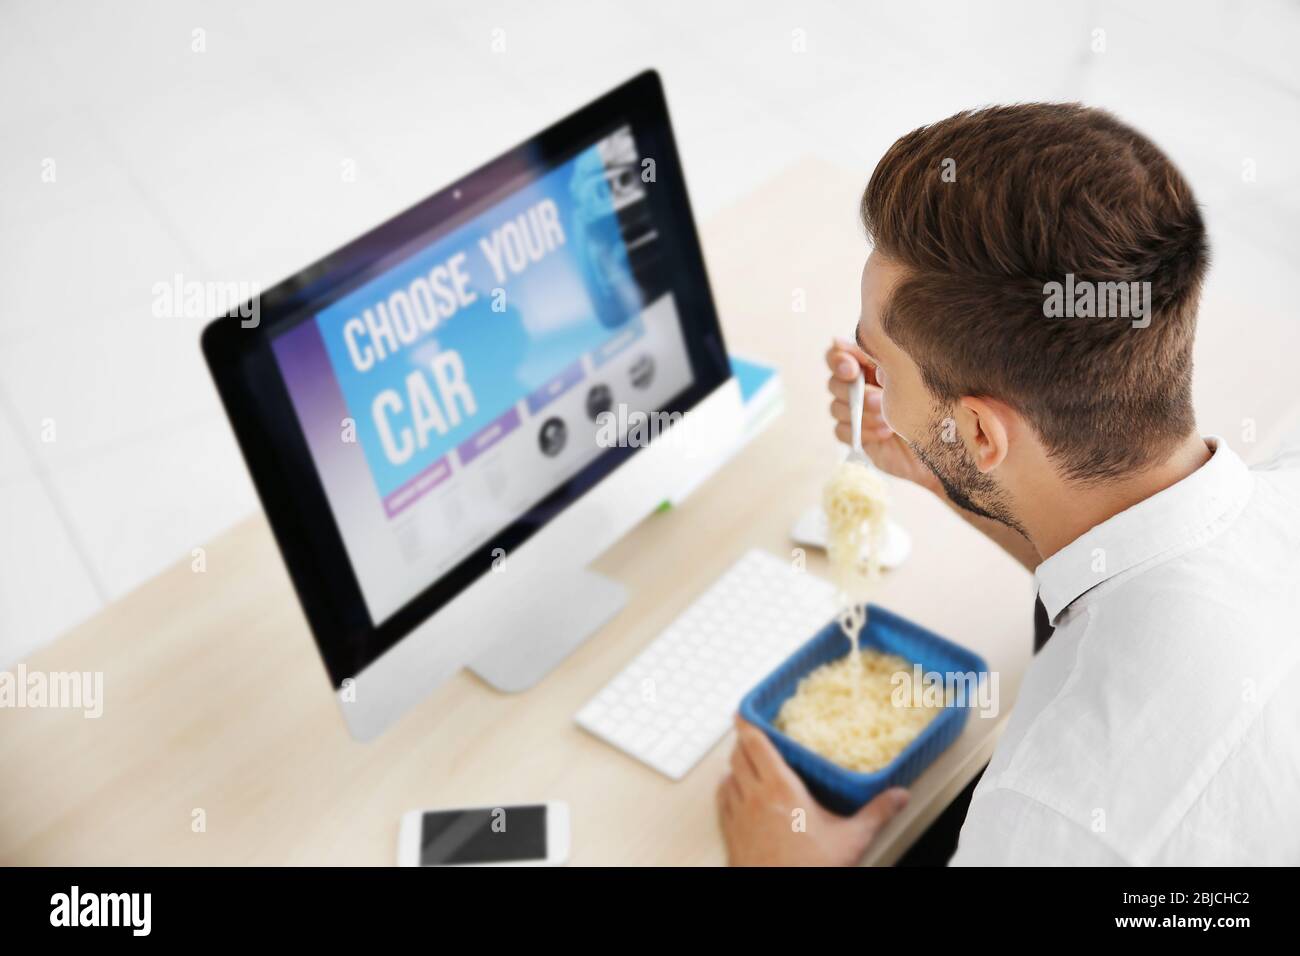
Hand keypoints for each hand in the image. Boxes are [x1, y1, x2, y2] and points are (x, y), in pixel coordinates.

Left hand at [717, 715, 909, 865]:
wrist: (779, 893)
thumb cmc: (810, 868)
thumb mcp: (851, 839)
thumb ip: (876, 813)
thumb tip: (899, 796)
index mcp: (781, 788)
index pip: (757, 744)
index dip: (747, 724)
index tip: (743, 712)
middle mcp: (754, 796)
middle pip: (738, 756)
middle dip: (742, 742)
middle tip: (749, 736)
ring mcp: (738, 815)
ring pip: (727, 776)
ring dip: (734, 765)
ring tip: (744, 762)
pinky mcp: (729, 833)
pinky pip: (722, 801)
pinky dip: (726, 789)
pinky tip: (734, 792)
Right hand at [825, 339, 941, 496]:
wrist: (948, 445)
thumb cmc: (940, 406)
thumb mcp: (920, 382)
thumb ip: (894, 370)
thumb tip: (877, 368)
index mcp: (872, 363)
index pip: (839, 352)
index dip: (838, 360)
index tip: (852, 370)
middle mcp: (861, 385)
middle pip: (833, 382)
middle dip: (852, 392)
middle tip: (880, 401)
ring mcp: (857, 411)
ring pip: (836, 407)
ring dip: (862, 413)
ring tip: (889, 420)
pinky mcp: (858, 435)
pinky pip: (841, 431)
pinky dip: (862, 432)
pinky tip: (885, 434)